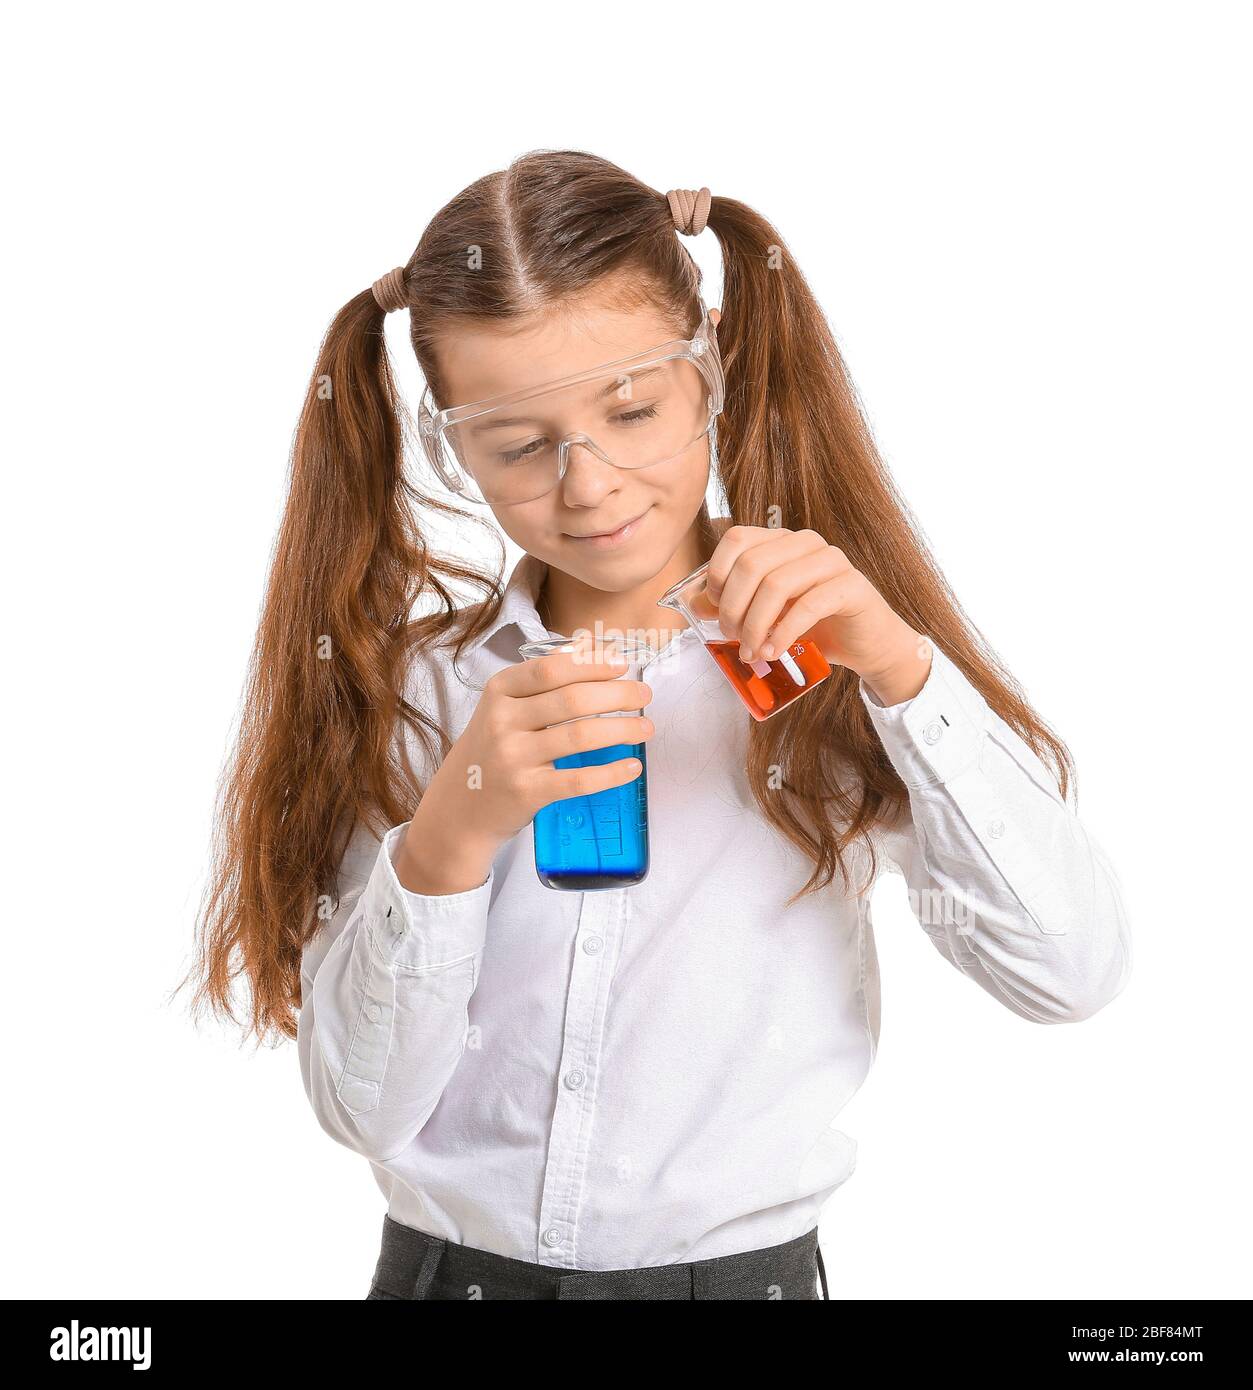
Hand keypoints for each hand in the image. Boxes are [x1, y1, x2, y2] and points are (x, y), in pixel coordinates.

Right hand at [395, 640, 654, 893]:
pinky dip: (611, 773)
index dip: (592, 663)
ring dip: (622, 730)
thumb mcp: (504, 707)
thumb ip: (542, 680)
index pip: (551, 667)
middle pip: (572, 700)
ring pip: (580, 737)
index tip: (622, 663)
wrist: (460, 806)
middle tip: (644, 694)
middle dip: (617, 694)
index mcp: (500, 691)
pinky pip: (578, 780)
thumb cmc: (492, 749)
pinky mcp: (527, 792)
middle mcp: (502, 721)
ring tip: (646, 728)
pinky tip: (633, 766)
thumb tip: (595, 650)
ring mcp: (513, 757)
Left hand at [703, 525, 931, 706]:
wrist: (866, 645)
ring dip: (755, 624)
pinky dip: (783, 633)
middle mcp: (805, 542)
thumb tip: (693, 604)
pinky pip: (807, 605)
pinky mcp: (851, 585)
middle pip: (752, 564)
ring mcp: (831, 560)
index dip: (717, 573)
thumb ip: (733, 604)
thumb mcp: (767, 615)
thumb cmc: (814, 627)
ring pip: (776, 584)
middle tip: (731, 638)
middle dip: (733, 607)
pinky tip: (774, 652)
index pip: (737, 539)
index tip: (714, 607)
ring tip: (751, 651)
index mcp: (782, 541)